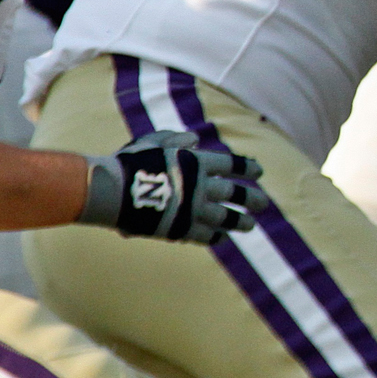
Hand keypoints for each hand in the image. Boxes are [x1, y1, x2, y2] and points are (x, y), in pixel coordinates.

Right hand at [82, 130, 267, 244]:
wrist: (112, 190)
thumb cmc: (129, 163)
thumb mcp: (152, 142)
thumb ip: (174, 139)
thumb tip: (194, 140)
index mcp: (197, 163)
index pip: (231, 165)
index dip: (247, 168)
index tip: (258, 172)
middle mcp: (201, 187)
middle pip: (235, 194)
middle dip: (252, 199)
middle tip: (263, 203)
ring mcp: (193, 210)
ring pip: (226, 218)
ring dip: (240, 221)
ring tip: (250, 224)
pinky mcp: (182, 230)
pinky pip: (205, 235)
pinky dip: (216, 236)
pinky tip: (222, 238)